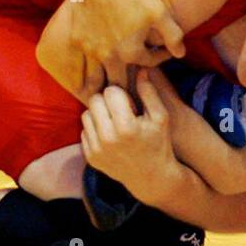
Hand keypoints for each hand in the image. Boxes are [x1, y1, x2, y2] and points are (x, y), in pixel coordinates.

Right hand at [68, 0, 184, 97]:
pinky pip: (79, 67)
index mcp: (130, 52)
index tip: (165, 50)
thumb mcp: (159, 12)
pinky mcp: (76, 40)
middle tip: (135, 92)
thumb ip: (173, 36)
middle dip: (129, 88)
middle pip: (119, 83)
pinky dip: (84, 76)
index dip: (160, 57)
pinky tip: (89, 77)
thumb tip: (180, 54)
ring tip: (110, 92)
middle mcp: (108, 57)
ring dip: (104, 88)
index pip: (149, 64)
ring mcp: (90, 50)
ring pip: (95, 81)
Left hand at [80, 79, 180, 203]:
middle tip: (119, 108)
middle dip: (106, 100)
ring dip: (98, 113)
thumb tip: (140, 68)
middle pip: (94, 100)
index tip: (128, 101)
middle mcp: (108, 139)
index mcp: (126, 127)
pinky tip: (109, 133)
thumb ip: (149, 92)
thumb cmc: (159, 143)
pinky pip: (84, 131)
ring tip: (113, 120)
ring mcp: (97, 150)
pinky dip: (95, 129)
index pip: (110, 92)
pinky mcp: (90, 158)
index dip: (120, 93)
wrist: (151, 177)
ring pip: (86, 114)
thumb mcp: (161, 117)